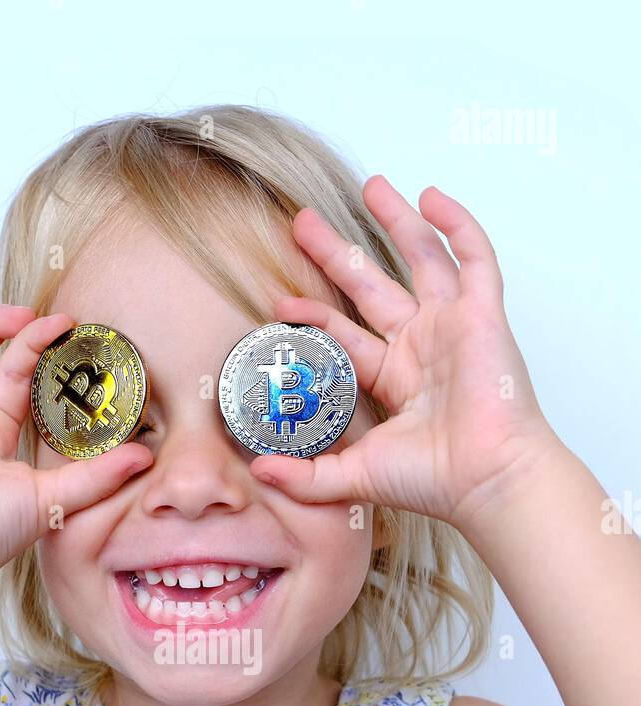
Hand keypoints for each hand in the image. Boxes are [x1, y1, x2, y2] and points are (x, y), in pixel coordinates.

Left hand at [251, 176, 559, 531]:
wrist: (485, 480)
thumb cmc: (433, 481)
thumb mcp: (353, 477)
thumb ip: (305, 476)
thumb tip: (257, 472)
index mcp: (395, 378)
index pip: (345, 335)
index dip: (314, 314)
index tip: (280, 300)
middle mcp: (422, 346)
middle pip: (373, 287)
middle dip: (338, 254)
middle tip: (303, 222)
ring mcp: (453, 326)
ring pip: (422, 259)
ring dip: (398, 222)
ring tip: (372, 186)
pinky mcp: (483, 315)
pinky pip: (474, 258)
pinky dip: (456, 225)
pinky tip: (431, 197)